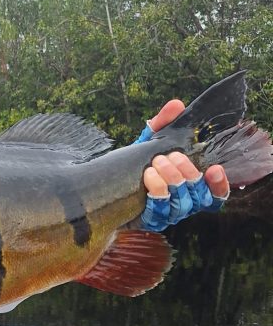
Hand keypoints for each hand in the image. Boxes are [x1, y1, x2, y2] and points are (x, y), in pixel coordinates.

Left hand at [135, 100, 229, 230]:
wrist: (105, 187)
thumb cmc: (134, 166)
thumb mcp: (148, 143)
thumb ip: (163, 125)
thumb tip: (177, 105)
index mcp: (189, 188)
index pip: (215, 195)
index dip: (219, 185)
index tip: (214, 169)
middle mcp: (182, 204)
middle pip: (199, 196)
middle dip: (186, 173)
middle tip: (169, 156)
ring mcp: (167, 215)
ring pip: (182, 204)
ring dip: (171, 180)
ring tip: (156, 163)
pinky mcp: (149, 221)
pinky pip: (159, 211)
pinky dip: (157, 190)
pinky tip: (149, 175)